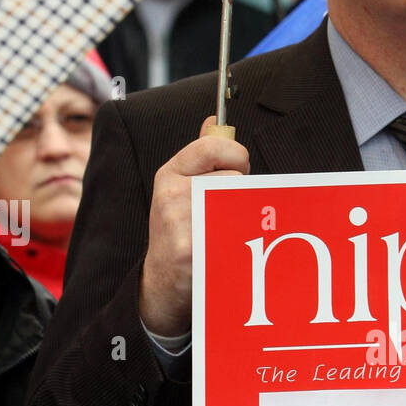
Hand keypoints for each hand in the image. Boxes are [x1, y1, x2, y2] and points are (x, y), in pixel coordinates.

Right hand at [139, 117, 248, 335]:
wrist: (162, 285)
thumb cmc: (179, 233)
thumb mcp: (180, 189)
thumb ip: (201, 155)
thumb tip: (215, 121)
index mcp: (170, 174)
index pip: (213, 147)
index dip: (236, 156)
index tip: (239, 169)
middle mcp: (171, 195)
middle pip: (233, 179)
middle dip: (242, 194)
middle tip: (232, 210)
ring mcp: (179, 223)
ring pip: (237, 205)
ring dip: (243, 218)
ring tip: (228, 230)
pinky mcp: (191, 250)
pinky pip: (235, 234)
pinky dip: (240, 241)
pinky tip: (228, 249)